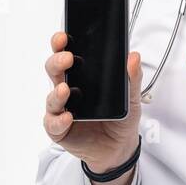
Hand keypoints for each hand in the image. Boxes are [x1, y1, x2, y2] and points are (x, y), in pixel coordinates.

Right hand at [44, 32, 141, 171]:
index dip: (61, 44)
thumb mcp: (131, 97)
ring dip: (56, 92)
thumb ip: (132, 78)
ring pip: (51, 97)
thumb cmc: (120, 118)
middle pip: (54, 71)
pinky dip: (59, 120)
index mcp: (81, 76)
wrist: (119, 148)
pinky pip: (53, 124)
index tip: (63, 37)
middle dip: (57, 62)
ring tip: (65, 89)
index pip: (67, 55)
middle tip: (67, 58)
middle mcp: (68, 90)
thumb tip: (133, 56)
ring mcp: (62, 109)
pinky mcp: (60, 130)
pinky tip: (68, 117)